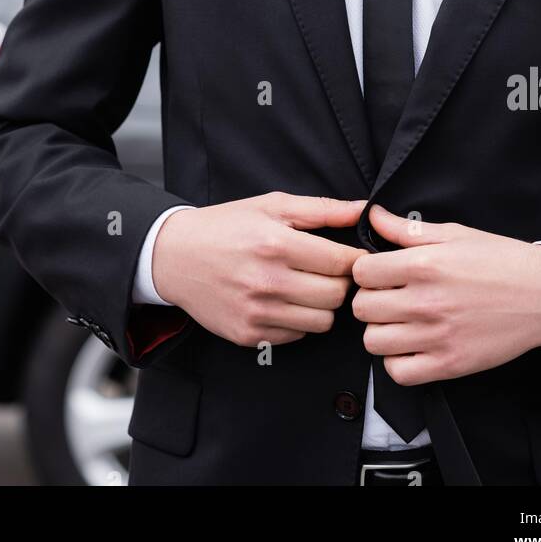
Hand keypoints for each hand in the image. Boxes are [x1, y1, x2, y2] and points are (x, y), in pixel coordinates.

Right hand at [152, 191, 368, 347]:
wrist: (175, 256)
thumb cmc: (227, 226)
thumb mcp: (272, 205)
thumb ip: (322, 209)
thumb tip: (364, 209)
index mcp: (276, 244)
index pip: (341, 263)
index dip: (355, 259)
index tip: (354, 256)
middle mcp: (267, 281)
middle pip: (336, 295)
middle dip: (341, 282)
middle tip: (330, 271)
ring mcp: (257, 312)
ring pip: (322, 321)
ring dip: (323, 305)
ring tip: (309, 286)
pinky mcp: (248, 335)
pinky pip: (297, 336)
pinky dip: (299, 320)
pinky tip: (286, 301)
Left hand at [352, 204, 540, 384]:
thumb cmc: (500, 260)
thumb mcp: (453, 233)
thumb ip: (406, 229)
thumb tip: (371, 216)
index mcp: (423, 264)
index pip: (361, 272)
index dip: (366, 270)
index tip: (379, 272)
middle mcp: (426, 301)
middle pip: (362, 308)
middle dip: (371, 299)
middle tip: (389, 296)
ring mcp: (437, 336)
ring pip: (374, 341)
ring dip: (381, 331)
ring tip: (399, 321)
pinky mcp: (449, 364)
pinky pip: (399, 372)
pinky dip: (398, 361)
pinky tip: (411, 345)